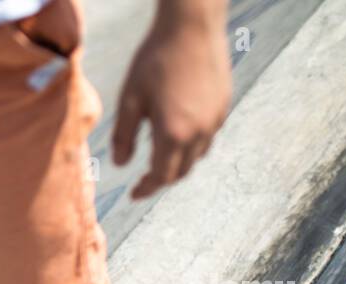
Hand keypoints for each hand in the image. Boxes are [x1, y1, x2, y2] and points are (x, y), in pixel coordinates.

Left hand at [112, 0, 230, 199]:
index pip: (161, 176)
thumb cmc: (155, 59)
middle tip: (143, 179)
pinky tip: (179, 132)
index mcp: (172, 133)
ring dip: (178, 163)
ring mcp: (215, 119)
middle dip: (161, 179)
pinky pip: (208, 136)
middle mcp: (199, 132)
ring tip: (160, 157)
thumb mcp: (130, 99)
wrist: (191, 26)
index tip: (134, 195)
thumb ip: (124, 136)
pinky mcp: (224, 106)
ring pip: (197, 156)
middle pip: (181, 172)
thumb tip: (121, 165)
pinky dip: (192, 144)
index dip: (146, 189)